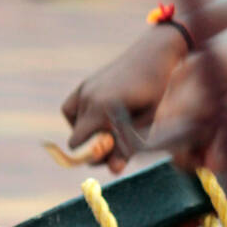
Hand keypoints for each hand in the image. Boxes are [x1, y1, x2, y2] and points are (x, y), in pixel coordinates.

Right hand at [61, 25, 187, 172]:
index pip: (78, 145)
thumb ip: (128, 147)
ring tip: (110, 129)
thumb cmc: (156, 90)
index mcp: (102, 108)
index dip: (93, 156)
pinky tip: (99, 119)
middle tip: (116, 142)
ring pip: (72, 125)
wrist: (153, 54)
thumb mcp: (147, 123)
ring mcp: (84, 89)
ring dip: (86, 133)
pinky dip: (79, 119)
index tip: (115, 153)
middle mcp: (88, 97)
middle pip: (75, 138)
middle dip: (91, 147)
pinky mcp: (85, 84)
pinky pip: (70, 110)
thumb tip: (113, 171)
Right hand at [151, 0, 226, 171]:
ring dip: (215, 139)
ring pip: (180, 125)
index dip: (196, 158)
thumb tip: (212, 166)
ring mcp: (185, 74)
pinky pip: (191, 112)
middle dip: (204, 151)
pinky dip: (217, 124)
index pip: (172, 135)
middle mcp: (185, 75)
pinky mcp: (192, 76)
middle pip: (169, 133)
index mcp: (202, 78)